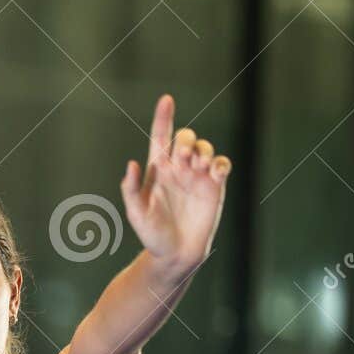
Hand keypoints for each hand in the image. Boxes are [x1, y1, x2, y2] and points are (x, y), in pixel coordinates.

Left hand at [121, 93, 230, 272]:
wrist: (176, 254)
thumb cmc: (153, 235)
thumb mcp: (136, 214)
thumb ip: (130, 190)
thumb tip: (130, 164)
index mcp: (157, 171)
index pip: (160, 138)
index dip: (163, 117)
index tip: (166, 99)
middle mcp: (178, 169)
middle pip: (185, 138)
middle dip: (185, 140)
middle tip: (182, 158)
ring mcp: (197, 176)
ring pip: (205, 147)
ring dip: (202, 151)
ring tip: (196, 168)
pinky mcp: (214, 186)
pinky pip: (222, 164)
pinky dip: (220, 163)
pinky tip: (214, 172)